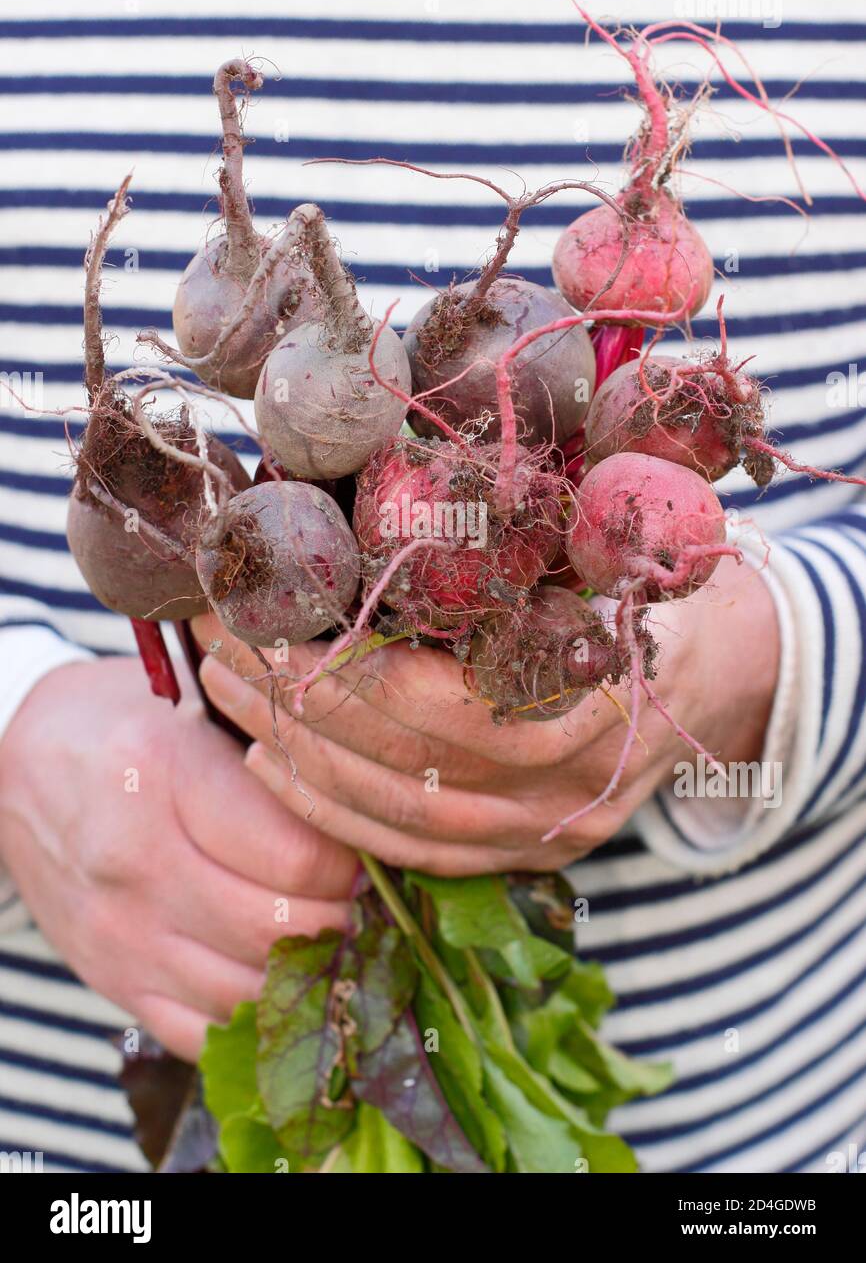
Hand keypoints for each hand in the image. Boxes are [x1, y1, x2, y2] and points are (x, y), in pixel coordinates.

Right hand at [0, 656, 357, 1060]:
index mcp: (164, 776)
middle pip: (280, 929)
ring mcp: (120, 933)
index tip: (371, 847)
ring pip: (249, 992)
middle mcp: (137, 863)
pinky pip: (203, 1033)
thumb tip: (367, 806)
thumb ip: (274, 749)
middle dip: (344, 920)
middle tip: (368, 898)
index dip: (353, 859)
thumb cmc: (122, 723)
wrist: (12, 767)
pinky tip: (284, 978)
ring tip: (336, 934)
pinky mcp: (113, 980)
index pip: (295, 856)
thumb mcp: (195, 704)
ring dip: (309, 973)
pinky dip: (256, 1017)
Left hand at [192, 553, 778, 875]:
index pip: (446, 706)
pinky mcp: (534, 852)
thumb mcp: (606, 538)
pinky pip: (422, 853)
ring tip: (227, 697)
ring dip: (300, 763)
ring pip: (405, 821)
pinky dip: (338, 814)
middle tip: (219, 647)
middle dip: (297, 708)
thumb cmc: (655, 580)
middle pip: (411, 768)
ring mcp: (558, 831)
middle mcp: (580, 783)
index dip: (342, 667)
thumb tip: (353, 492)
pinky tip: (275, 767)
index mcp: (604, 690)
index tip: (263, 614)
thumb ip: (511, 535)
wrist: (728, 666)